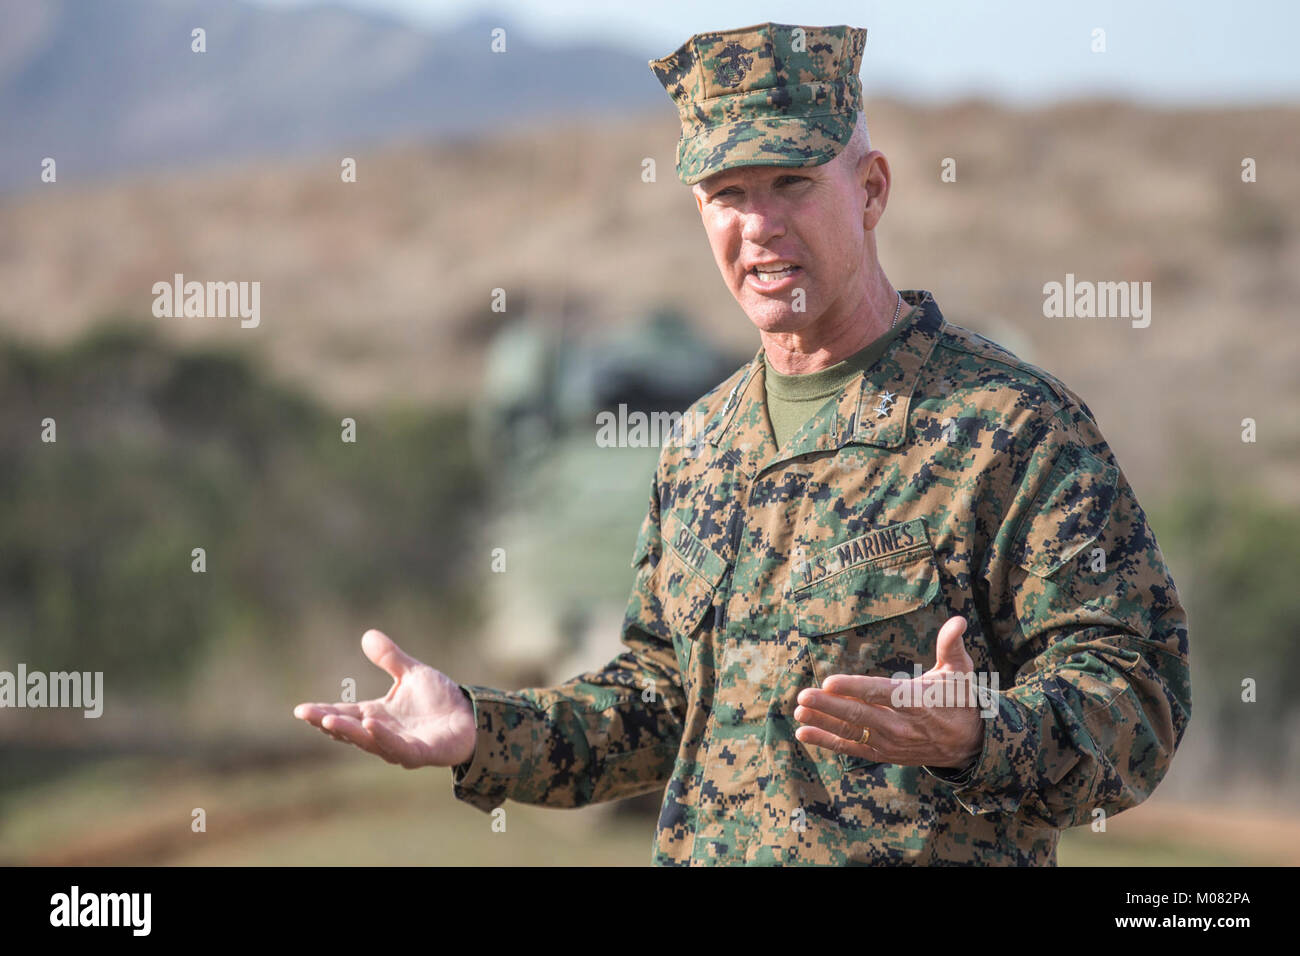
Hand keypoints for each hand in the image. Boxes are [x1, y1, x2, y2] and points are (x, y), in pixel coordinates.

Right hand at [293, 629, 476, 768]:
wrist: (471, 717)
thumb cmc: (440, 700)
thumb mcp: (412, 673)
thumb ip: (390, 658)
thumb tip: (367, 634)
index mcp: (377, 715)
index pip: (344, 714)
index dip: (322, 712)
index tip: (300, 710)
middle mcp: (383, 734)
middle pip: (349, 730)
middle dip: (328, 723)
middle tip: (307, 715)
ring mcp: (398, 746)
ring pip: (368, 741)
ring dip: (349, 731)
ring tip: (330, 720)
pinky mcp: (418, 753)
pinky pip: (397, 747)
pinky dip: (383, 737)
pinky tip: (370, 724)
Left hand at [794, 615, 985, 769]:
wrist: (969, 744)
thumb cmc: (959, 699)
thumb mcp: (960, 670)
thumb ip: (952, 644)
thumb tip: (959, 620)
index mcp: (917, 701)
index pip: (881, 693)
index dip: (854, 688)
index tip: (829, 682)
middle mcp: (902, 725)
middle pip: (860, 715)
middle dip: (829, 706)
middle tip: (803, 696)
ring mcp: (891, 742)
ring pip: (852, 733)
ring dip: (823, 724)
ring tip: (799, 713)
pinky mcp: (884, 753)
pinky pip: (853, 749)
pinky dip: (828, 742)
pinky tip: (804, 734)